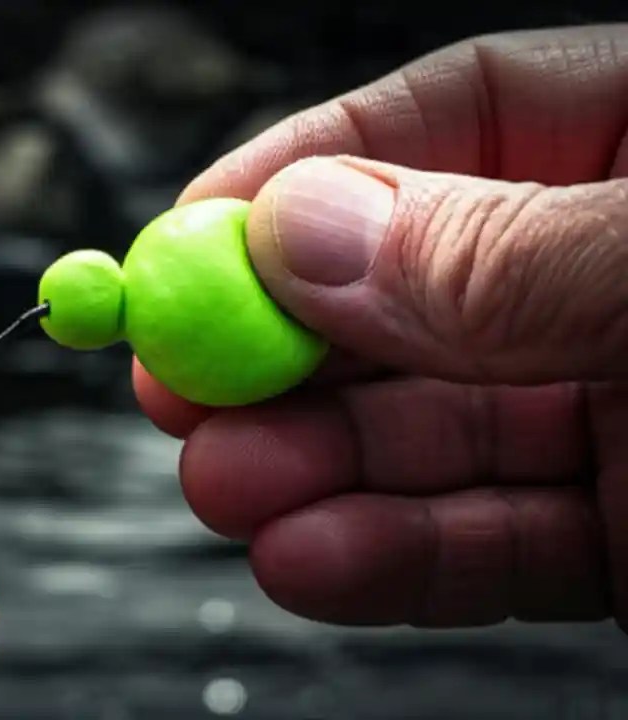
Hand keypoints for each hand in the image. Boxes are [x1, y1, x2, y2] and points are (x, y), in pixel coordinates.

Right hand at [135, 25, 627, 630]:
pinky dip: (393, 560)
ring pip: (431, 433)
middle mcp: (618, 279)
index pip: (455, 118)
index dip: (306, 171)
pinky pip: (492, 544)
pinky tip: (309, 557)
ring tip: (225, 486)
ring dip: (311, 468)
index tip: (190, 231)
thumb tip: (303, 233)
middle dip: (283, 351)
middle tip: (179, 386)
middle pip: (409, 293)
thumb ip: (500, 253)